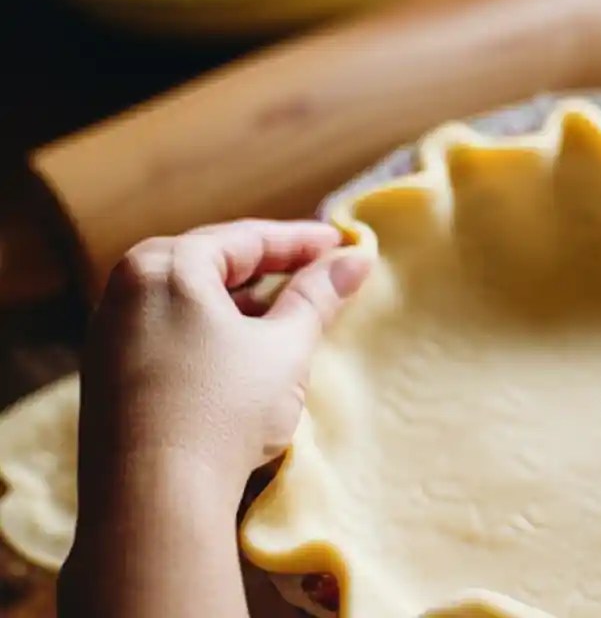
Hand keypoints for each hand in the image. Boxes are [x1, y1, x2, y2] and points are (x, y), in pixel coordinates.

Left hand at [80, 219, 371, 493]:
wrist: (153, 499)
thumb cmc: (222, 411)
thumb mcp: (284, 347)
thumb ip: (319, 296)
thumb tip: (356, 259)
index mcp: (165, 264)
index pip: (245, 237)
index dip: (302, 241)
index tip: (343, 244)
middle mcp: (125, 287)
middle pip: (212, 261)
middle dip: (269, 268)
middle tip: (318, 274)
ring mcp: (110, 332)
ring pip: (189, 298)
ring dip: (241, 302)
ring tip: (287, 317)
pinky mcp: (108, 374)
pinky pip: (169, 330)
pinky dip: (211, 331)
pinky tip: (243, 354)